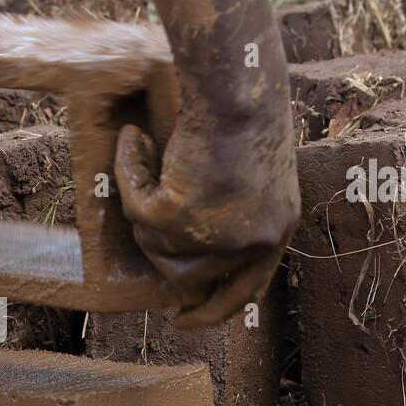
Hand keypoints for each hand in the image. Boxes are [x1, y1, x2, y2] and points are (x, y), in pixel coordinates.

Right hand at [115, 109, 298, 327]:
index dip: (210, 311)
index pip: (244, 292)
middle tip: (143, 217)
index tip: (182, 320)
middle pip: (187, 277)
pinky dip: (129, 173)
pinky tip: (135, 141)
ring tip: (146, 157)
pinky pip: (135, 210)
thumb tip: (183, 246)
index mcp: (276, 233)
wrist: (237, 85)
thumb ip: (232, 215)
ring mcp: (216, 235)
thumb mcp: (253, 175)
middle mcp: (252, 243)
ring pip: (155, 246)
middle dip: (160, 249)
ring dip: (142, 206)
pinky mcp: (178, 217)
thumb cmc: (246, 109)